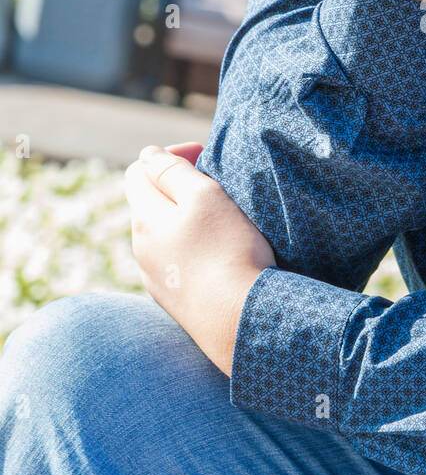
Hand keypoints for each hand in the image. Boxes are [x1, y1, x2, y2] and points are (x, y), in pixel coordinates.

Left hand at [124, 142, 274, 375]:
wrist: (239, 320)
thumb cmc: (227, 251)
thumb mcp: (204, 196)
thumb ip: (172, 171)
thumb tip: (148, 154)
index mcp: (144, 217)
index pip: (138, 170)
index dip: (168, 155)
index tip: (203, 154)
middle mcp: (140, 248)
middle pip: (148, 202)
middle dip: (176, 186)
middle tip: (215, 184)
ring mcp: (154, 277)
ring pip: (161, 234)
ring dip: (183, 219)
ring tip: (220, 221)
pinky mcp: (173, 300)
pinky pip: (174, 262)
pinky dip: (190, 248)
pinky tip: (217, 256)